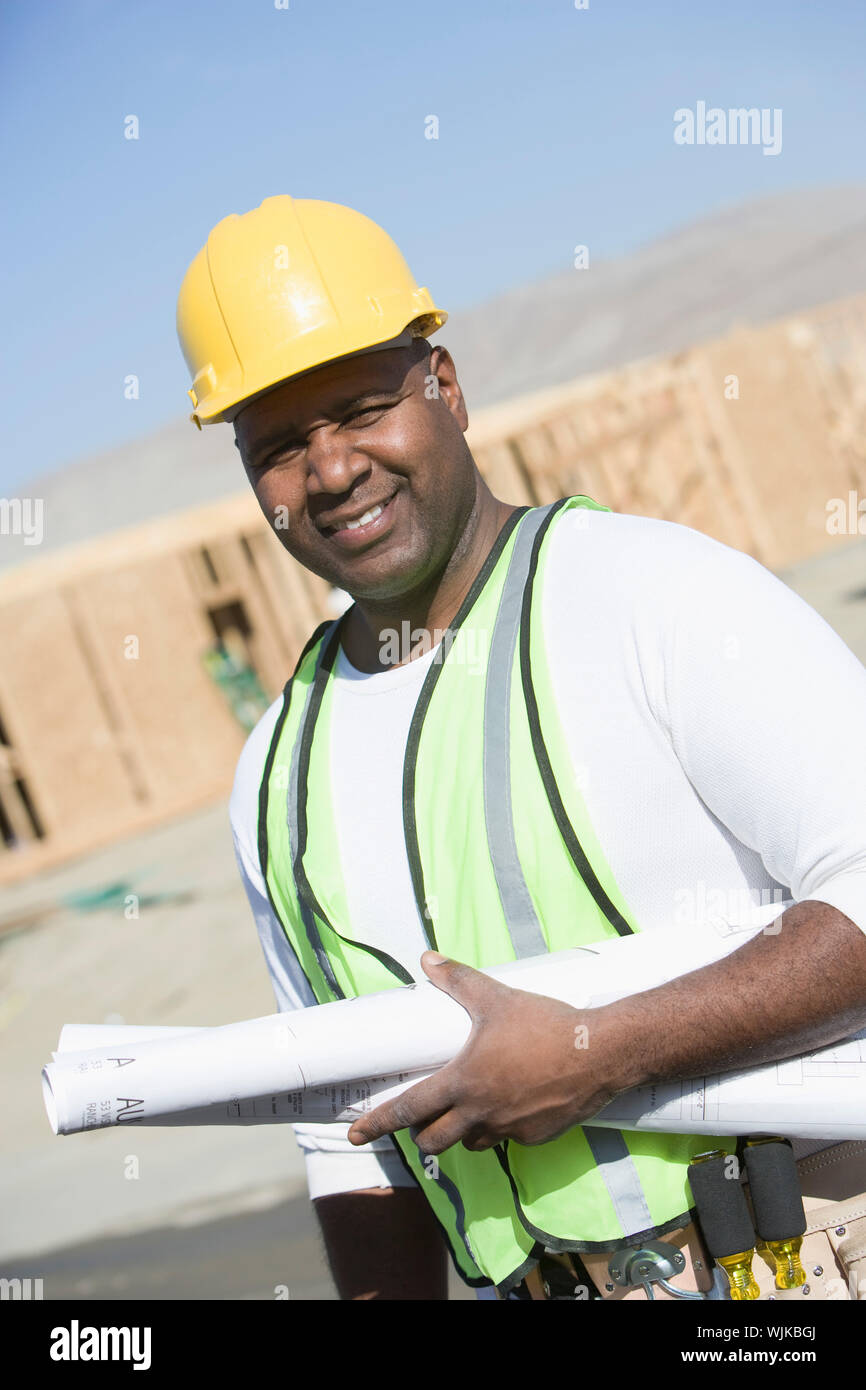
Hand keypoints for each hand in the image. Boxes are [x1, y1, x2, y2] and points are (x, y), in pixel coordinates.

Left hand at [346, 950, 631, 1155]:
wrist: (599, 1052)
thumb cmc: (544, 1024)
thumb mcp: (496, 998)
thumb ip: (458, 980)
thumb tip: (427, 959)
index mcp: (463, 1082)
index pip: (408, 1109)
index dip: (378, 1122)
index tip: (356, 1134)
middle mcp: (480, 1113)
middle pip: (434, 1139)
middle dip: (421, 1134)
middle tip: (418, 1124)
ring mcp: (509, 1129)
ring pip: (471, 1143)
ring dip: (461, 1132)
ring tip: (465, 1113)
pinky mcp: (535, 1137)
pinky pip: (508, 1139)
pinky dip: (500, 1128)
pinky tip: (511, 1108)